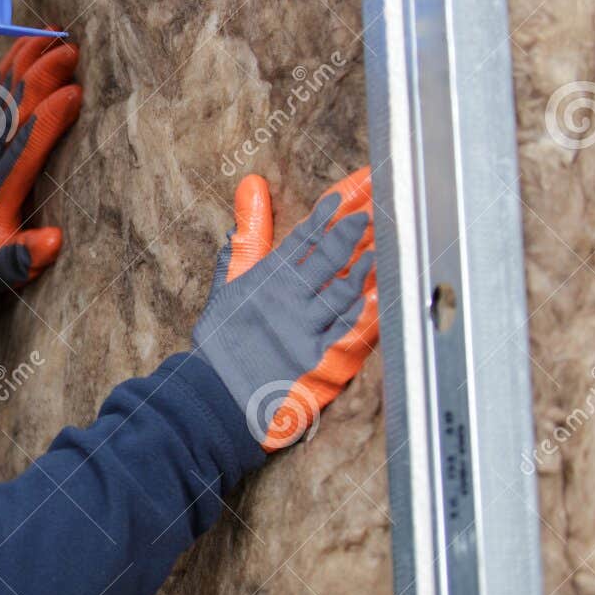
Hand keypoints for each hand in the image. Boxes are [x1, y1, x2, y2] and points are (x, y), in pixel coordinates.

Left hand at [0, 31, 82, 338]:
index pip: (24, 150)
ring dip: (25, 66)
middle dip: (40, 80)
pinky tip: (27, 50)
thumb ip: (20, 259)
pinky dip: (12, 74)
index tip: (72, 93)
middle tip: (68, 50)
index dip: (47, 122)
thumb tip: (52, 241)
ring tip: (50, 34)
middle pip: (14, 115)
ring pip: (4, 101)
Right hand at [192, 167, 378, 450]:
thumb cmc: (219, 342)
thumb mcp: (225, 289)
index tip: (341, 200)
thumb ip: (243, 246)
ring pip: (344, 291)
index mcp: (264, 282)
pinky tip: (375, 296)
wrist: (217, 394)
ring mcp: (306, 329)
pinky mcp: (320, 357)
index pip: (300, 240)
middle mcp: (288, 301)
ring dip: (364, 269)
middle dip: (350, 234)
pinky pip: (349, 329)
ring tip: (377, 251)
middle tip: (369, 214)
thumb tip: (243, 207)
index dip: (324, 217)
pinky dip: (364, 311)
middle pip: (328, 259)